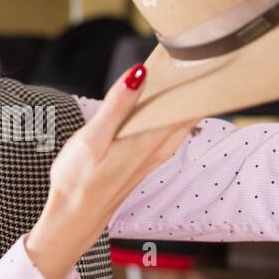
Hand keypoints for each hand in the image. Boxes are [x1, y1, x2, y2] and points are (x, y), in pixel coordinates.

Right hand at [25, 63, 195, 278]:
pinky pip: (168, 137)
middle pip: (188, 116)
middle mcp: (157, 150)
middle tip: (197, 61)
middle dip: (194, 91)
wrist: (73, 220)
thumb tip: (140, 74)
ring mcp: (151, 160)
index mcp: (148, 140)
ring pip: (179, 127)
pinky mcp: (142, 165)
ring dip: (184, 105)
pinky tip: (164, 112)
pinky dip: (172, 119)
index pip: (186, 107)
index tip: (205, 58)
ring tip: (184, 80)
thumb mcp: (92, 139)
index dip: (197, 83)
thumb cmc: (78, 181)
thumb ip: (117, 106)